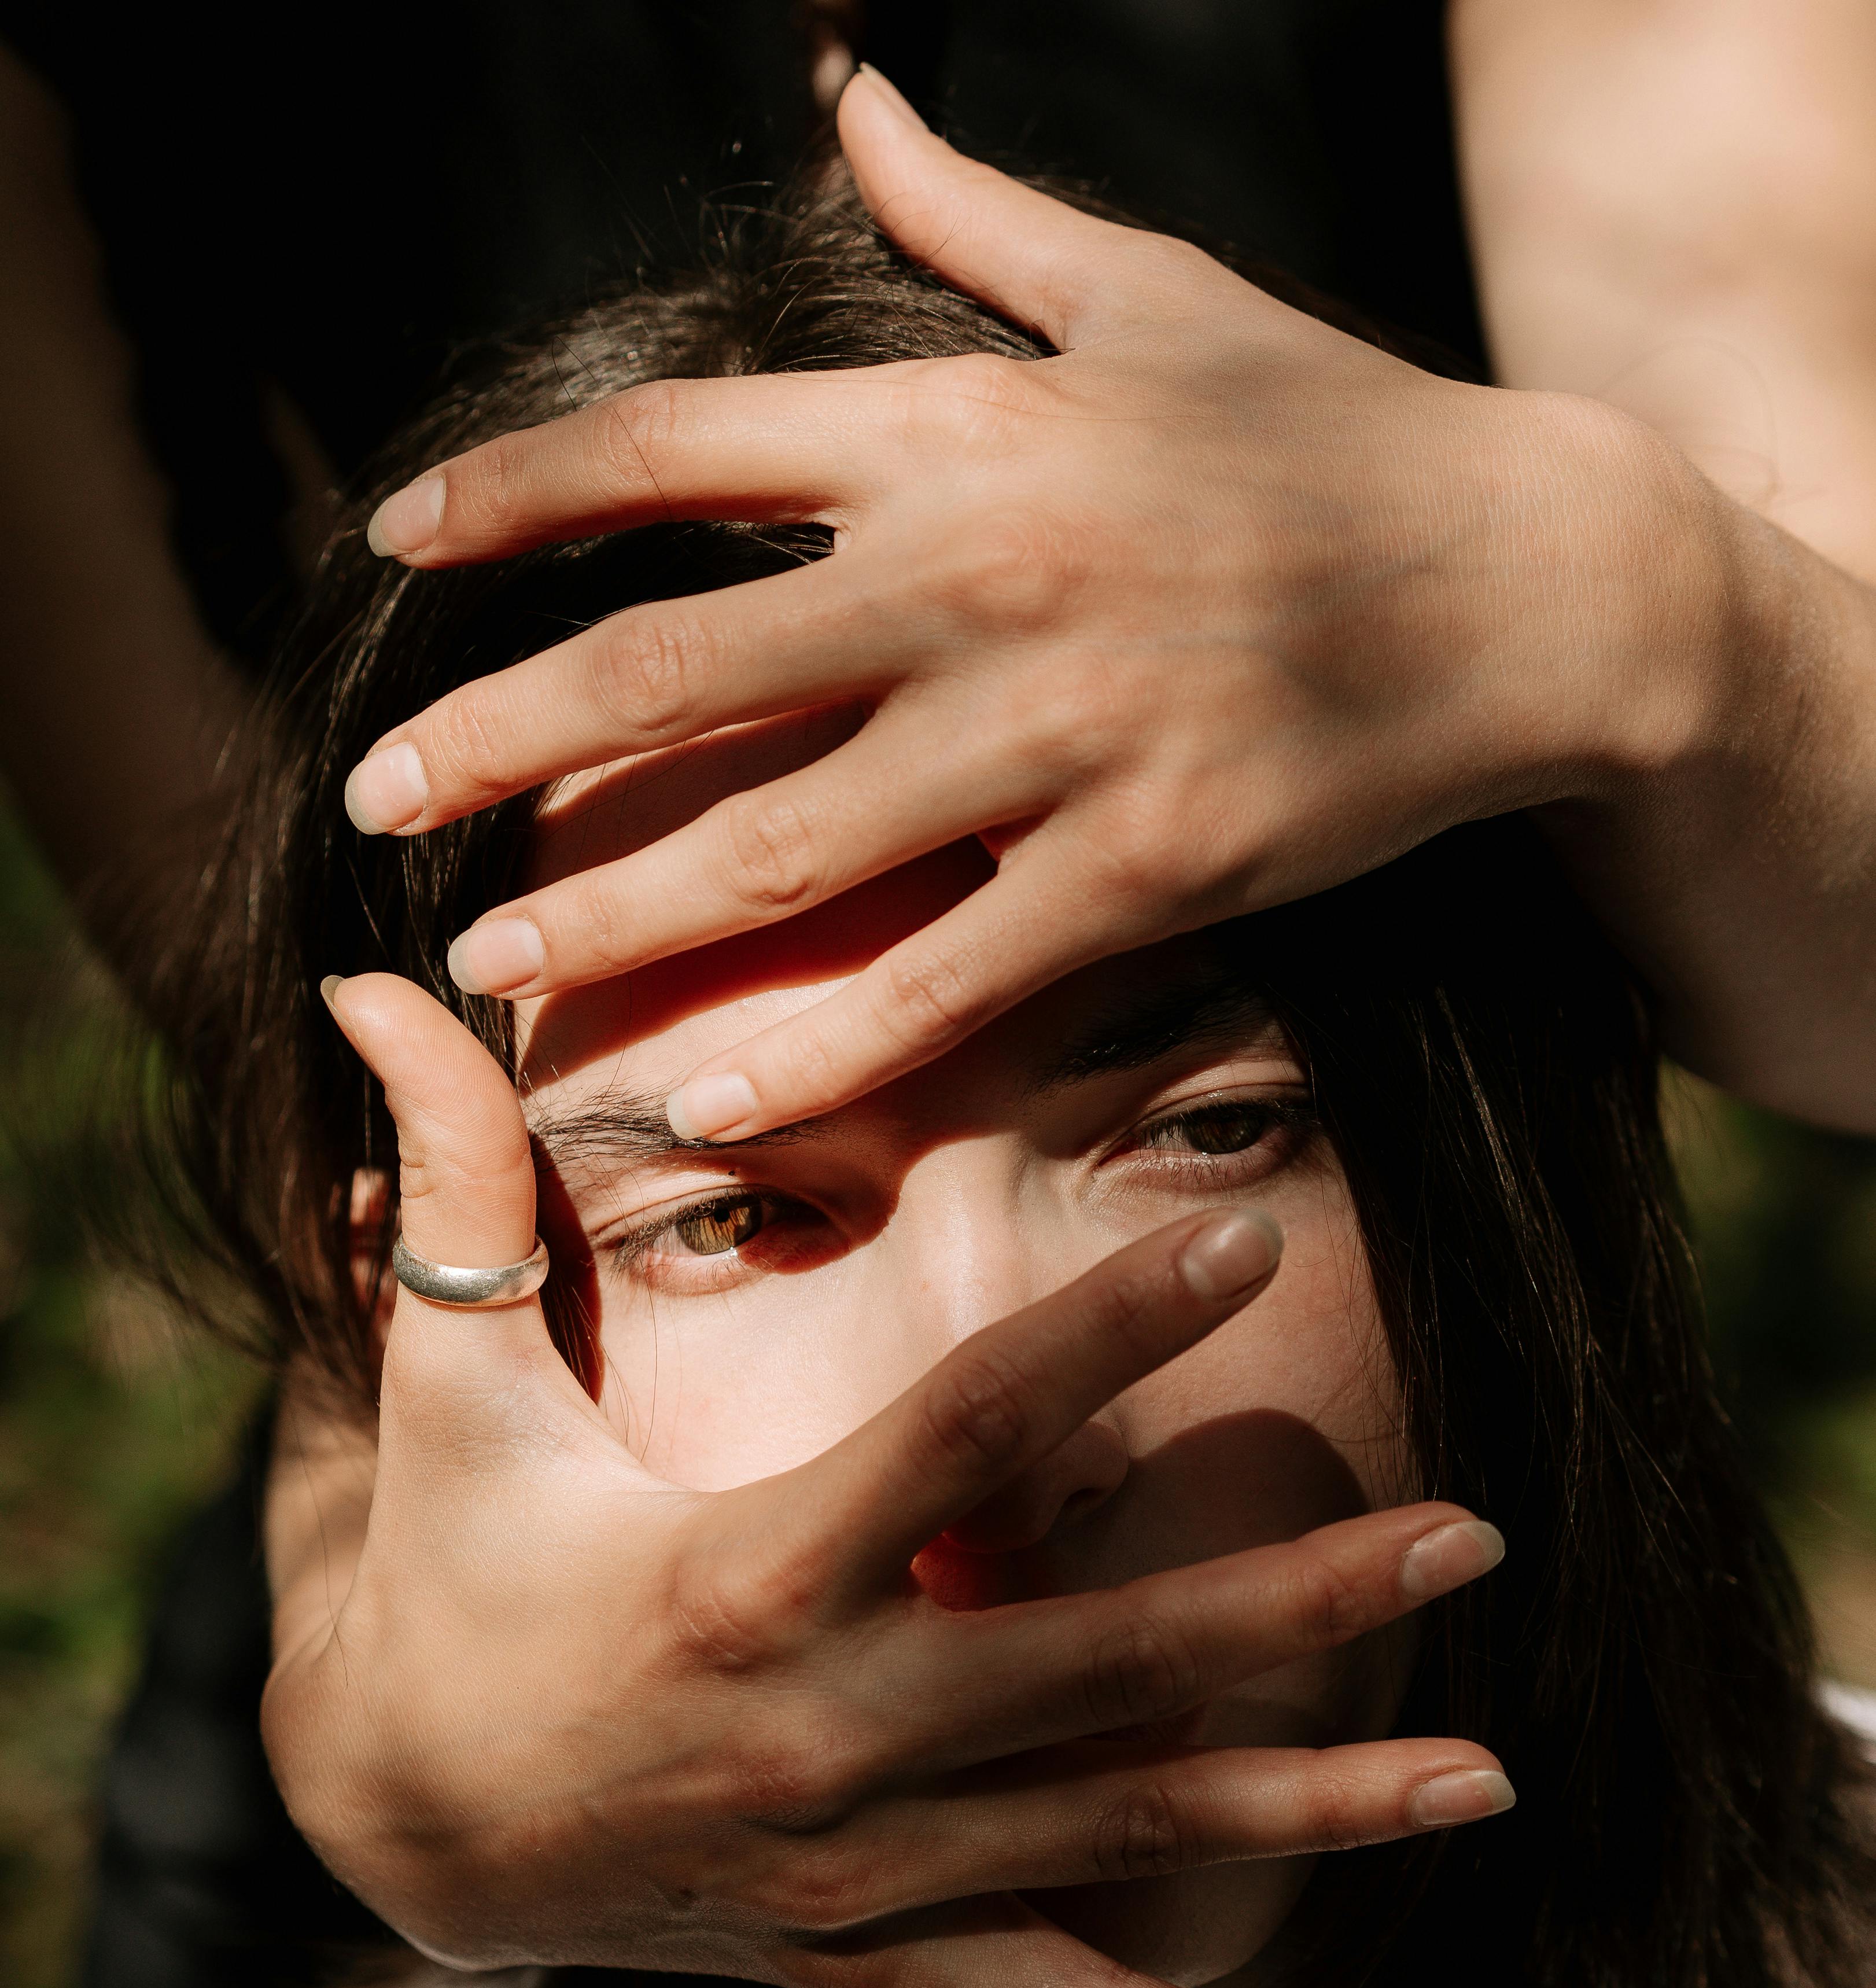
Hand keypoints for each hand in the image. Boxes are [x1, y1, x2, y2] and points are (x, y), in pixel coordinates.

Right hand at [267, 972, 1510, 1987]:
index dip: (1105, 1332)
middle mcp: (826, 1732)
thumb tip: (371, 980)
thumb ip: (454, 1192)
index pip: (960, 1432)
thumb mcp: (445, 1395)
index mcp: (743, 1576)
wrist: (388, 1830)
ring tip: (1492, 1775)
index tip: (1245, 1250)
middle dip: (1291, 1597)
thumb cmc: (440, 1584)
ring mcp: (860, 1867)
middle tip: (1474, 1531)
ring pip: (1113, 1837)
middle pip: (1098, 1660)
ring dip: (1309, 1805)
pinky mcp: (866, 1956)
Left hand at [343, 66, 1715, 1141]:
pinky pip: (950, 977)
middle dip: (506, 740)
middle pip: (688, 665)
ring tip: (493, 965)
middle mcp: (997, 572)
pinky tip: (698, 1100)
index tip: (396, 551)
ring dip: (619, 913)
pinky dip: (817, 1050)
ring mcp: (1074, 731)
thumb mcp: (1153, 293)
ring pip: (793, 846)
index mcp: (970, 428)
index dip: (519, 498)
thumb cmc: (1333, 433)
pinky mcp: (1157, 865)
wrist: (1540, 578)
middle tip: (375, 804)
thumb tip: (846, 98)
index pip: (682, 449)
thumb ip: (972, 220)